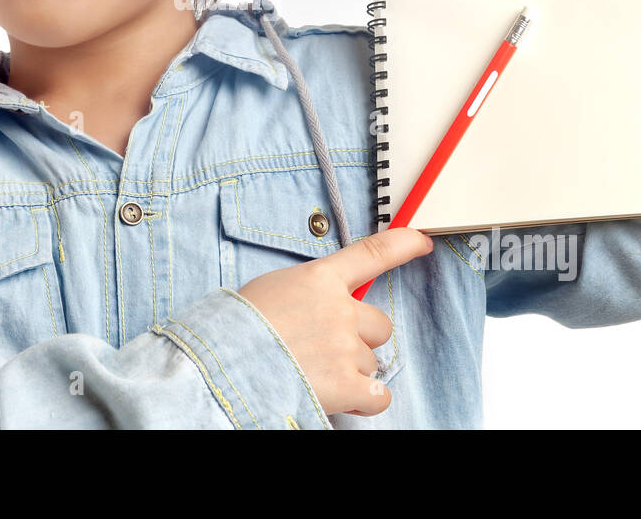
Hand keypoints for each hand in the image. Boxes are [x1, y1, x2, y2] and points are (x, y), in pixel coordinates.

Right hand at [236, 227, 434, 416]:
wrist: (220, 362)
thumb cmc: (234, 327)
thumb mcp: (269, 290)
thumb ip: (304, 295)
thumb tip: (314, 312)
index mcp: (319, 279)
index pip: (370, 254)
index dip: (402, 245)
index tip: (421, 241)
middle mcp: (339, 310)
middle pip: (379, 325)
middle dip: (360, 339)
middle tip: (328, 350)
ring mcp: (345, 347)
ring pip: (372, 362)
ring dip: (351, 371)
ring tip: (313, 373)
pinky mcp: (345, 383)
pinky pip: (378, 395)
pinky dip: (364, 399)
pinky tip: (341, 397)